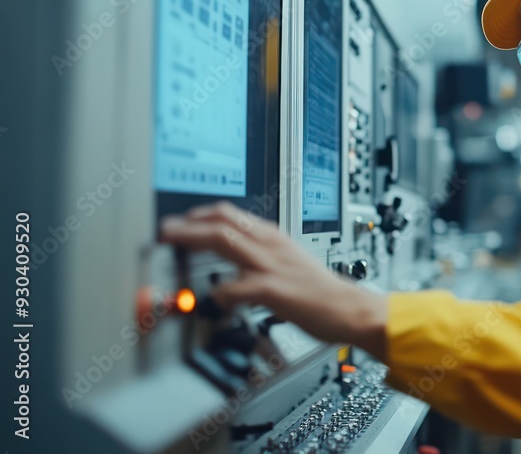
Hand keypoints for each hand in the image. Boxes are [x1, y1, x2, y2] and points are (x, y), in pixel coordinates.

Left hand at [158, 202, 386, 358]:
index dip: (202, 215)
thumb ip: (266, 258)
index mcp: (275, 238)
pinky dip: (219, 292)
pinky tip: (215, 300)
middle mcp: (270, 245)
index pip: (232, 215)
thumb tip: (240, 265)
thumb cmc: (323, 292)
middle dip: (188, 222)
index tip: (183, 221)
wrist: (351, 308)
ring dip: (192, 238)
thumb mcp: (292, 263)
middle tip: (166, 228)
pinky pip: (235, 288)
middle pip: (221, 221)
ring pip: (223, 240)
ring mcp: (270, 265)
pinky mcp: (273, 289)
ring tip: (172, 241)